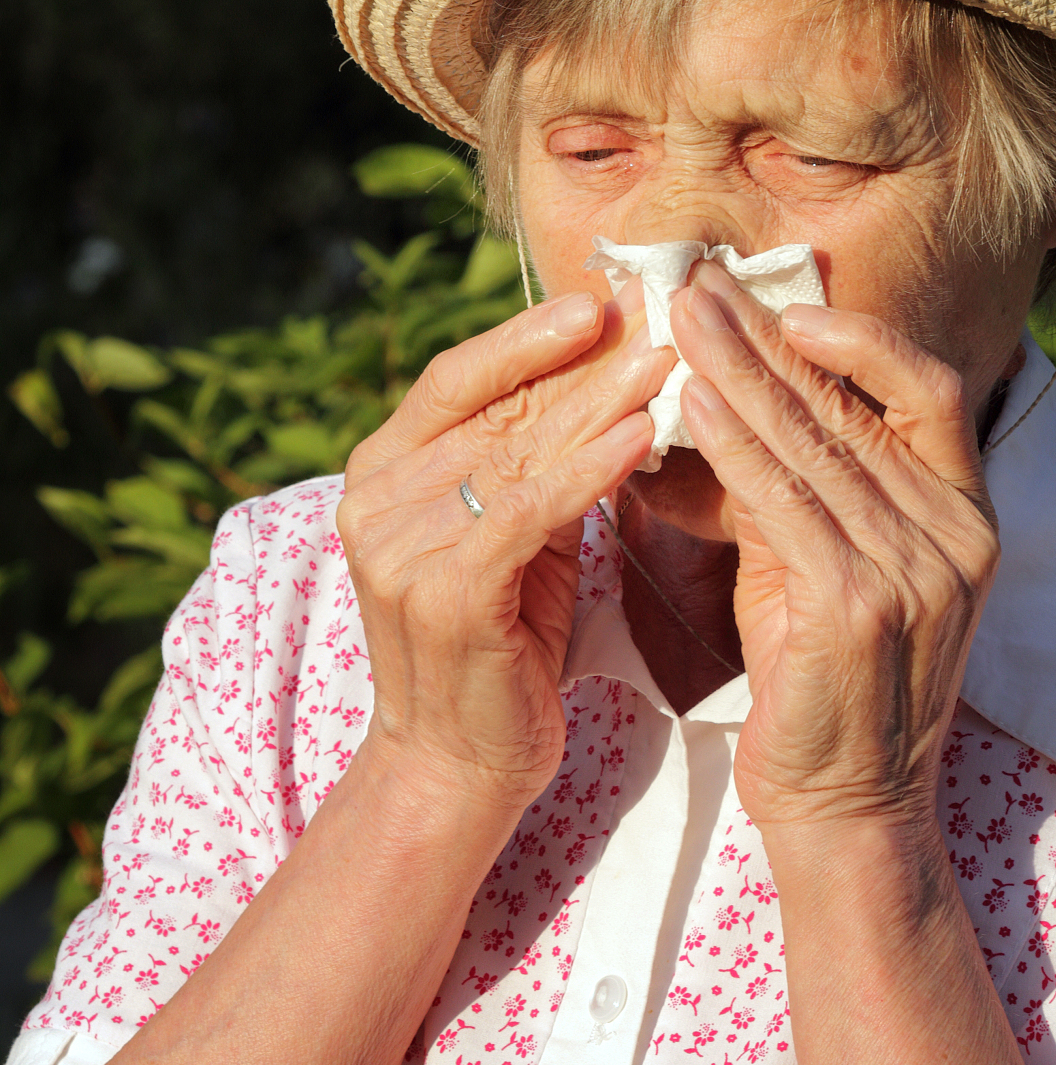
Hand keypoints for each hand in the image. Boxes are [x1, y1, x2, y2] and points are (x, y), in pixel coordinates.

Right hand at [338, 293, 665, 819]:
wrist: (459, 767)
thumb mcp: (515, 534)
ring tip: (669, 358)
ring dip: (602, 399)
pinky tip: (641, 435)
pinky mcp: (445, 593)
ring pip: (519, 450)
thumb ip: (534, 456)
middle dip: (586, 358)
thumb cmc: (500, 642)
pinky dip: (589, 469)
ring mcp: (401, 547)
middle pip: (499, 407)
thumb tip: (608, 362)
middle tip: (660, 311)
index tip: (604, 296)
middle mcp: (376, 499)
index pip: (460, 378)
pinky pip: (529, 512)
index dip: (530, 334)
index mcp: (383, 471)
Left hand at [670, 263, 999, 834]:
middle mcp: (955, 535)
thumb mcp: (828, 570)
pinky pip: (785, 502)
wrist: (847, 814)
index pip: (931, 390)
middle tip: (698, 282)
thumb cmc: (827, 687)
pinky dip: (733, 446)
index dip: (862, 337)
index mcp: (964, 517)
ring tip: (681, 322)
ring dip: (739, 372)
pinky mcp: (858, 606)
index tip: (787, 302)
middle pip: (855, 403)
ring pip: (816, 442)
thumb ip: (801, 490)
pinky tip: (690, 405)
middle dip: (767, 336)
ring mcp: (915, 571)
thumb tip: (726, 399)